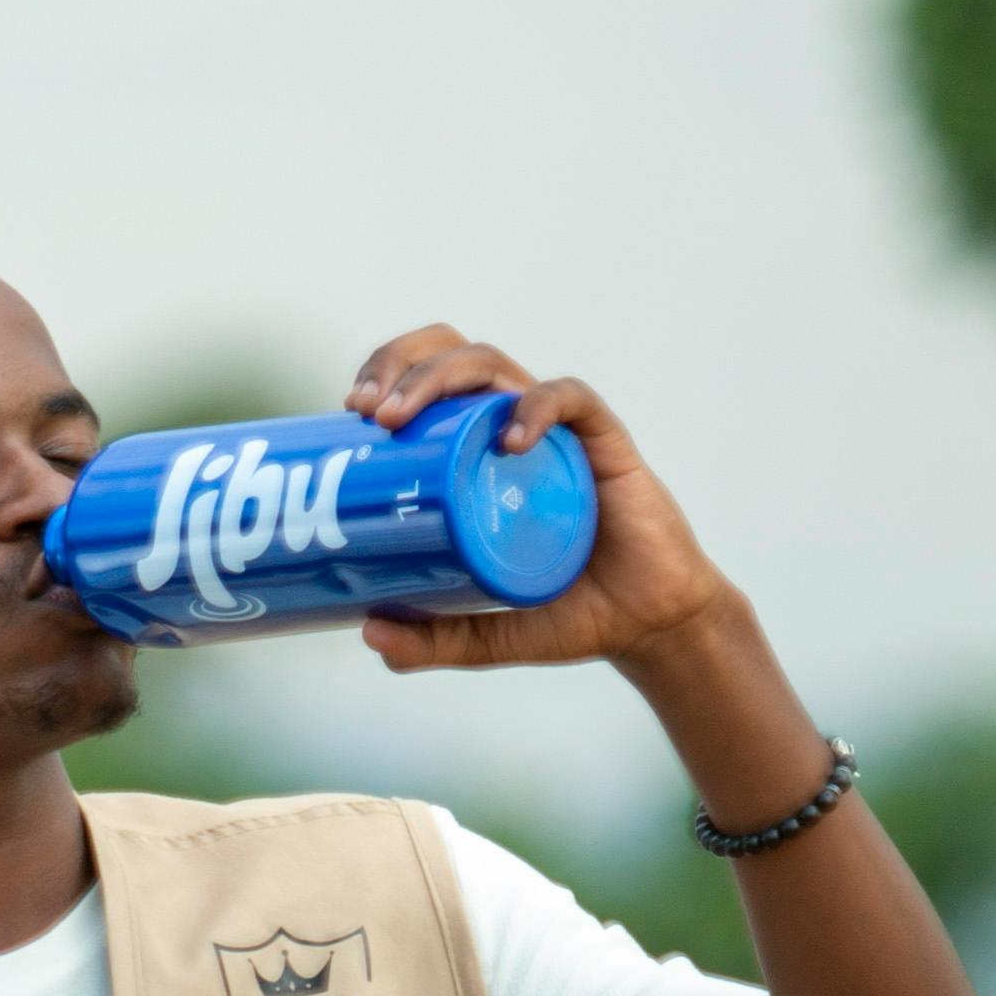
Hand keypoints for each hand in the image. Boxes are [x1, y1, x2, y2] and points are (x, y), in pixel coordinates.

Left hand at [340, 326, 730, 674]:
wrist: (646, 625)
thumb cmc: (566, 612)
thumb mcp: (486, 632)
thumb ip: (434, 638)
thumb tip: (369, 635)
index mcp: (478, 449)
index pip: (427, 379)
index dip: (385, 375)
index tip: (349, 413)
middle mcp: (512, 425)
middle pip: (450, 356)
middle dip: (400, 365)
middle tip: (367, 413)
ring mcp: (557, 430)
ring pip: (494, 365)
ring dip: (440, 376)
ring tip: (402, 416)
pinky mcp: (605, 443)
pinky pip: (570, 401)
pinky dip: (536, 408)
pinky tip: (509, 440)